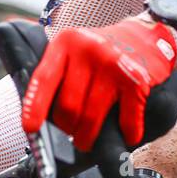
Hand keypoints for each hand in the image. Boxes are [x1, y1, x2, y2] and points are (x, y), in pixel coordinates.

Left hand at [21, 16, 176, 151]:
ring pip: (91, 117)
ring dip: (88, 137)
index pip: (44, 79)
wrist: (145, 37)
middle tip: (71, 131)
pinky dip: (126, 133)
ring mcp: (113, 64)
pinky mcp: (136, 79)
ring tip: (87, 140)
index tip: (30, 127)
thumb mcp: (74, 52)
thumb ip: (58, 77)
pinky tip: (126, 134)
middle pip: (68, 105)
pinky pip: (125, 119)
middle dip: (68, 127)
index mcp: (66, 43)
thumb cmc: (104, 52)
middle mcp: (88, 50)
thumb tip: (43, 118)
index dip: (34, 106)